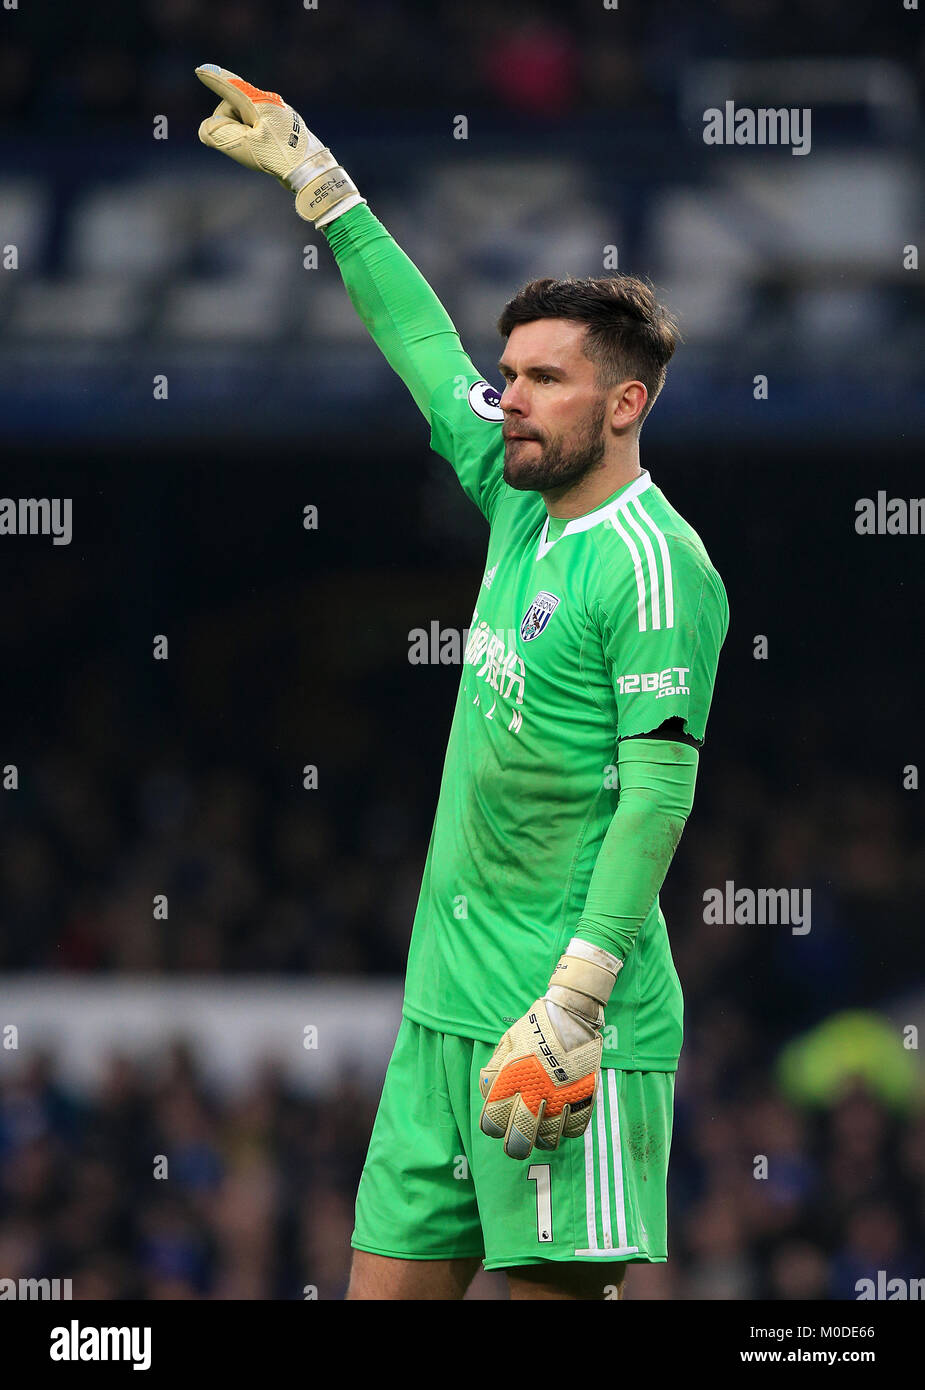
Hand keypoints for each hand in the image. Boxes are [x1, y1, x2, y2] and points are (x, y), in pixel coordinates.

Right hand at [195, 64, 363, 224]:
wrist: (311, 169)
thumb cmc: (278, 156)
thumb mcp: (244, 146)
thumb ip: (218, 134)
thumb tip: (207, 129)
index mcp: (258, 102)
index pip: (230, 87)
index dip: (214, 79)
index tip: (201, 70)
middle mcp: (268, 101)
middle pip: (233, 108)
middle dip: (232, 125)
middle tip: (250, 143)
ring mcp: (275, 112)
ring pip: (244, 119)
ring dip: (244, 134)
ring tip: (261, 148)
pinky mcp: (279, 124)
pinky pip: (256, 127)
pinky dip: (253, 138)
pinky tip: (267, 150)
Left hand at [478, 940, 620, 1159]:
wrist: (571, 1014)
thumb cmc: (535, 1027)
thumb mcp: (507, 1042)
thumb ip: (494, 1070)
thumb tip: (488, 1093)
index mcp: (511, 1081)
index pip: (493, 1122)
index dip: (491, 1126)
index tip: (496, 1122)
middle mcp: (535, 1095)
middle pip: (520, 1140)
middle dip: (514, 1146)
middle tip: (515, 1144)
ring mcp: (561, 1099)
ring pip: (548, 1140)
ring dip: (541, 1139)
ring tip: (540, 1130)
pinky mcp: (583, 1098)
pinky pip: (574, 1129)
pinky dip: (566, 1130)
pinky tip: (561, 1120)